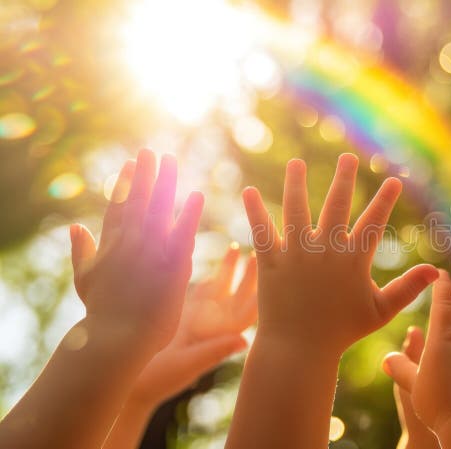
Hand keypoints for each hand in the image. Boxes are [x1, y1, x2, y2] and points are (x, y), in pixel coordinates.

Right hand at [70, 150, 203, 352]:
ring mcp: (150, 252)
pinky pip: (183, 233)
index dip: (126, 182)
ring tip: (172, 160)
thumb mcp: (84, 279)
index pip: (118, 205)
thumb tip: (74, 227)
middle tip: (152, 150)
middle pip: (138, 199)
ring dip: (166, 182)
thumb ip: (81, 251)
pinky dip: (189, 213)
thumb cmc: (101, 314)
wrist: (115, 339)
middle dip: (145, 173)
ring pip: (160, 209)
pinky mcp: (171, 266)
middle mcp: (129, 242)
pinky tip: (197, 195)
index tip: (131, 162)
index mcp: (110, 244)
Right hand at [128, 244, 256, 405]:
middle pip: (238, 296)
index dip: (259, 294)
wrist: (133, 383)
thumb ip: (213, 351)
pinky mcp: (182, 315)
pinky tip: (208, 260)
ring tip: (236, 248)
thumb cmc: (161, 380)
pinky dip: (206, 275)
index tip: (269, 274)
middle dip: (249, 275)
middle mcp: (214, 327)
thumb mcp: (188, 364)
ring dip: (229, 270)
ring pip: (220, 290)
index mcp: (220, 338)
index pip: (247, 313)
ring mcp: (199, 319)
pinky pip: (200, 292)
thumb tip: (245, 341)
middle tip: (257, 253)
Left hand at [242, 154, 438, 354]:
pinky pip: (262, 231)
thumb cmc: (342, 332)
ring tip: (296, 163)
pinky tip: (249, 191)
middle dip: (343, 178)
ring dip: (296, 183)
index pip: (373, 221)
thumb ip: (408, 288)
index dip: (385, 199)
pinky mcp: (271, 262)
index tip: (394, 180)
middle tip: (347, 157)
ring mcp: (296, 254)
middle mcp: (324, 251)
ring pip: (295, 209)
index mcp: (353, 260)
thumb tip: (436, 270)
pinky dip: (255, 210)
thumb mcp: (379, 311)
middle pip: (335, 204)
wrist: (298, 349)